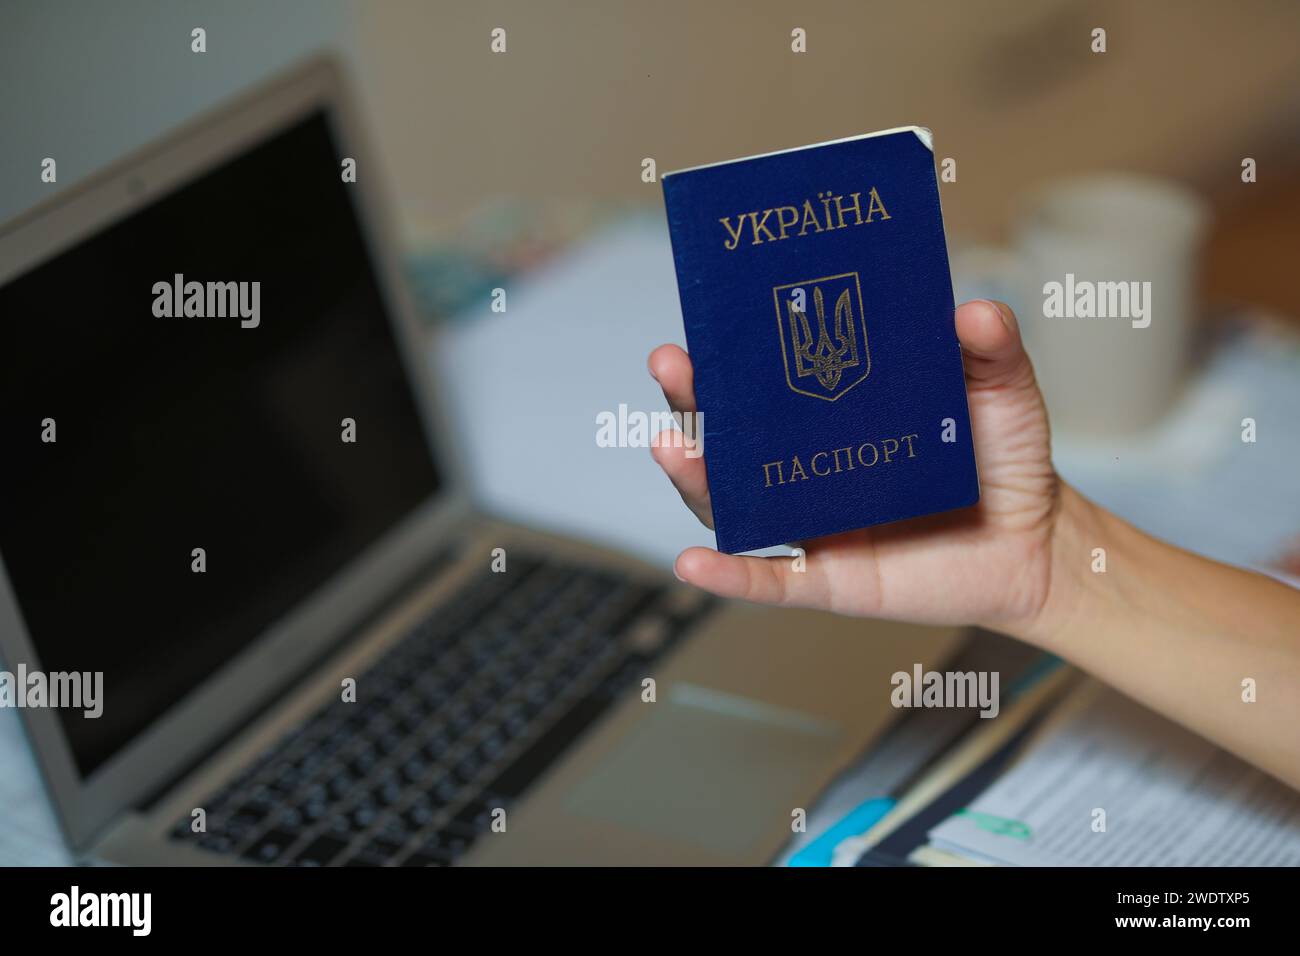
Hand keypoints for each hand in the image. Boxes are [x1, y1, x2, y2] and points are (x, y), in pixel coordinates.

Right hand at [649, 299, 1062, 633]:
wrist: (1036, 543)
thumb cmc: (1005, 460)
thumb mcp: (1000, 392)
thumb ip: (991, 351)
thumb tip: (975, 311)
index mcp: (831, 416)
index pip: (764, 384)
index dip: (727, 357)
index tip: (699, 324)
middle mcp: (807, 468)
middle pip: (730, 438)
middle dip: (692, 404)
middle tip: (671, 365)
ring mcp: (814, 525)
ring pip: (735, 506)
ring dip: (694, 477)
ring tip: (670, 446)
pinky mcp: (832, 579)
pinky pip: (772, 581)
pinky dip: (730, 575)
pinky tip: (694, 563)